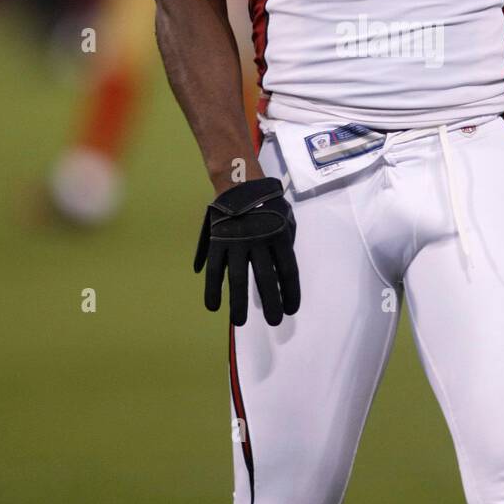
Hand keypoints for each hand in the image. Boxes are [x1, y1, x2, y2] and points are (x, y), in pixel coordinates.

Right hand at [193, 178, 299, 326]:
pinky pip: (214, 269)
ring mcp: (236, 240)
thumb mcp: (286, 218)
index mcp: (279, 235)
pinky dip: (212, 288)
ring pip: (237, 278)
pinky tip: (213, 306)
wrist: (241, 181)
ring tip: (240, 321)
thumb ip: (287, 245)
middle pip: (265, 278)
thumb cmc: (268, 204)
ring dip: (238, 302)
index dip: (290, 292)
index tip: (291, 310)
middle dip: (270, 302)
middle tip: (274, 322)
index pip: (288, 270)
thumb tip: (284, 274)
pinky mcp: (217, 240)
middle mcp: (258, 239)